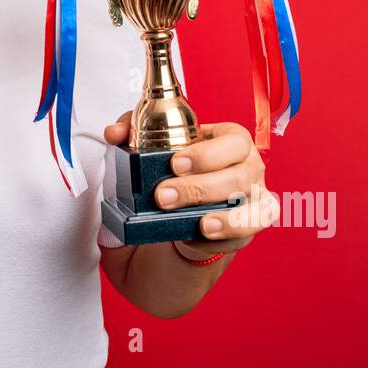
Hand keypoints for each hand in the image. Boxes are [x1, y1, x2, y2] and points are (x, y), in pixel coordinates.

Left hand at [103, 111, 279, 253]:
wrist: (178, 215)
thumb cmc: (174, 172)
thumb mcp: (151, 149)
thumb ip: (132, 133)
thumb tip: (114, 132)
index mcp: (230, 141)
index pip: (233, 140)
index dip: (207, 153)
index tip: (174, 163)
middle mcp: (248, 168)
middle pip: (240, 175)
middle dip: (199, 187)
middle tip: (163, 197)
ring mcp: (253, 198)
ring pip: (254, 205)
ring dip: (224, 216)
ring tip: (198, 223)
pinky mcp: (249, 227)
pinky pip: (248, 232)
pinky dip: (230, 234)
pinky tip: (206, 234)